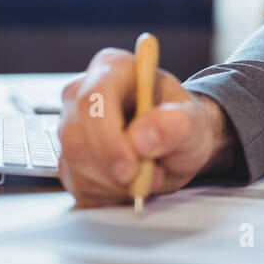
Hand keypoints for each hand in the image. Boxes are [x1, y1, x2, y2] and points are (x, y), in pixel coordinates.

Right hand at [57, 47, 235, 206]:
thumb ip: (176, 125)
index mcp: (113, 68)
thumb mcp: (194, 122)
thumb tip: (143, 137)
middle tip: (144, 181)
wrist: (177, 143)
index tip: (129, 169)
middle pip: (75, 135)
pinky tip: (130, 183)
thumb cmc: (182, 123)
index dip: (107, 137)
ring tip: (148, 175)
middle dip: (110, 168)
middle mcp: (82, 93)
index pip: (93, 99)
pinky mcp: (69, 158)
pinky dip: (107, 194)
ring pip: (73, 164)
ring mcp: (71, 127)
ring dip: (113, 184)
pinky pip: (77, 184)